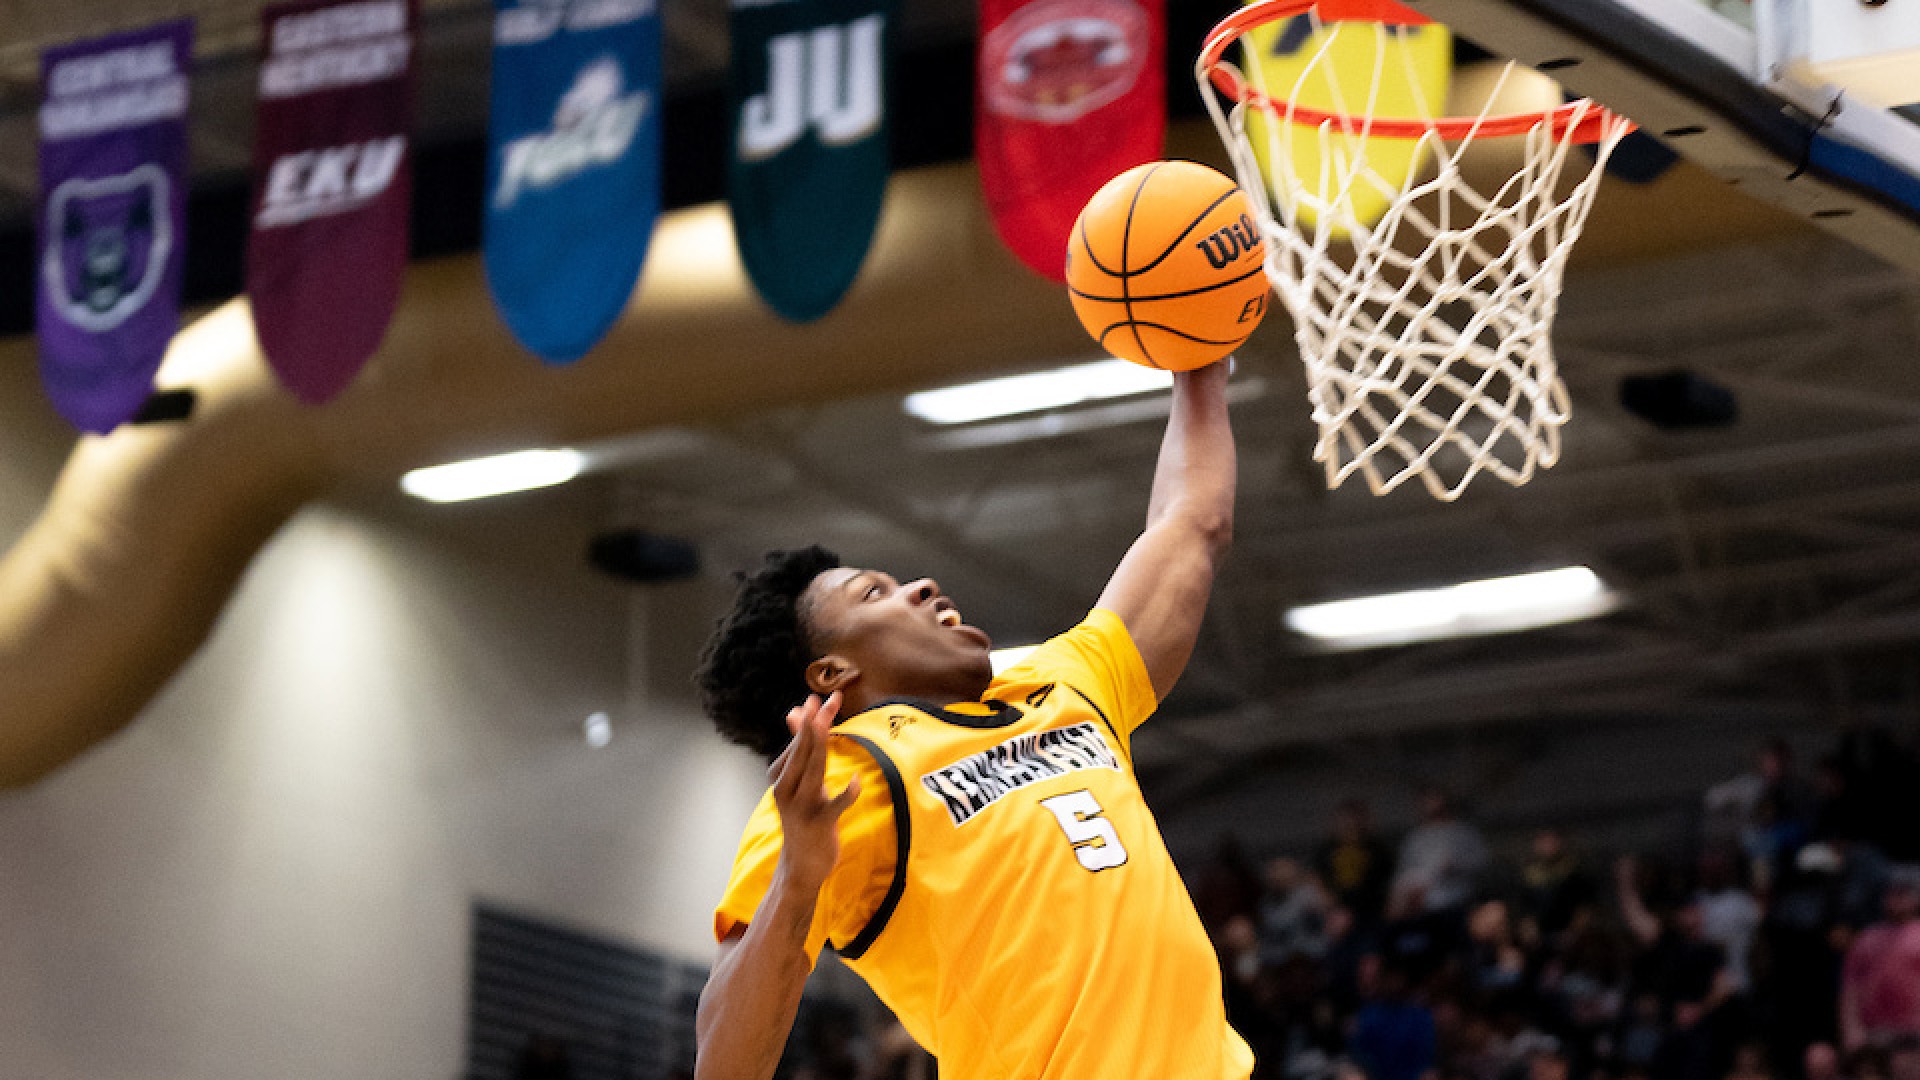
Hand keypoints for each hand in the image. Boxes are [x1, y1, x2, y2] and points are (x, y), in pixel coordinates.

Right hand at [768, 692, 860, 895]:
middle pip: (805, 751)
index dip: (811, 719)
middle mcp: (787, 789)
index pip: (798, 743)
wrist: (800, 865)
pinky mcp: (819, 823)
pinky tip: (855, 781)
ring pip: (814, 771)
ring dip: (821, 745)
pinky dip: (846, 794)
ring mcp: (802, 806)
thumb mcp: (798, 782)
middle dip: (817, 723)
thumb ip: (799, 751)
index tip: (819, 697)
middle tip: (829, 698)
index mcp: (780, 777)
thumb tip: (794, 713)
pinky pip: (834, 805)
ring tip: (828, 722)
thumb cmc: (803, 818)